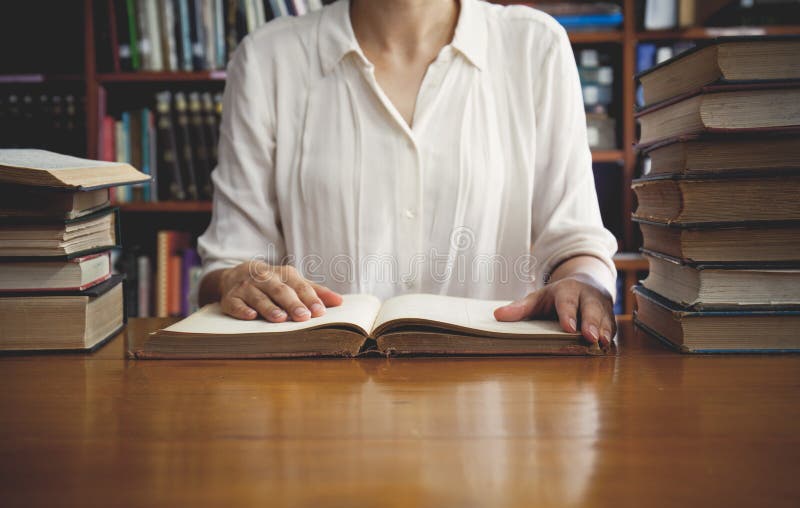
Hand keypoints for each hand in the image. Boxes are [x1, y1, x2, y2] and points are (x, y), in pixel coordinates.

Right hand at [219, 261, 342, 321]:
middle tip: (304, 317)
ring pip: (258, 297)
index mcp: (283, 274)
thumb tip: (340, 301)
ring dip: (269, 307)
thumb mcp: (292, 282)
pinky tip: (251, 316)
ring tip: (280, 318)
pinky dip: (242, 309)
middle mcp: (264, 278)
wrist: (234, 275)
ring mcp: (246, 287)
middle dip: (292, 303)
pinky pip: (235, 303)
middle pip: (280, 290)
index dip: (310, 298)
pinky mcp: (230, 298)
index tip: (320, 312)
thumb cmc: (272, 283)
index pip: (299, 286)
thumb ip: (315, 291)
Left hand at [493, 273, 615, 346]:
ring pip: (604, 318)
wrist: (586, 284)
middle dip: (591, 323)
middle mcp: (587, 297)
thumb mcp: (538, 298)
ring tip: (602, 343)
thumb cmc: (558, 296)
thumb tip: (497, 315)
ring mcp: (601, 307)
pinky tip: (607, 347)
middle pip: (591, 309)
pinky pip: (611, 326)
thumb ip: (520, 307)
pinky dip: (610, 336)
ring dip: (603, 331)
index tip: (568, 327)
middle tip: (590, 337)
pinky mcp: (609, 317)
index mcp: (568, 290)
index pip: (567, 302)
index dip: (568, 314)